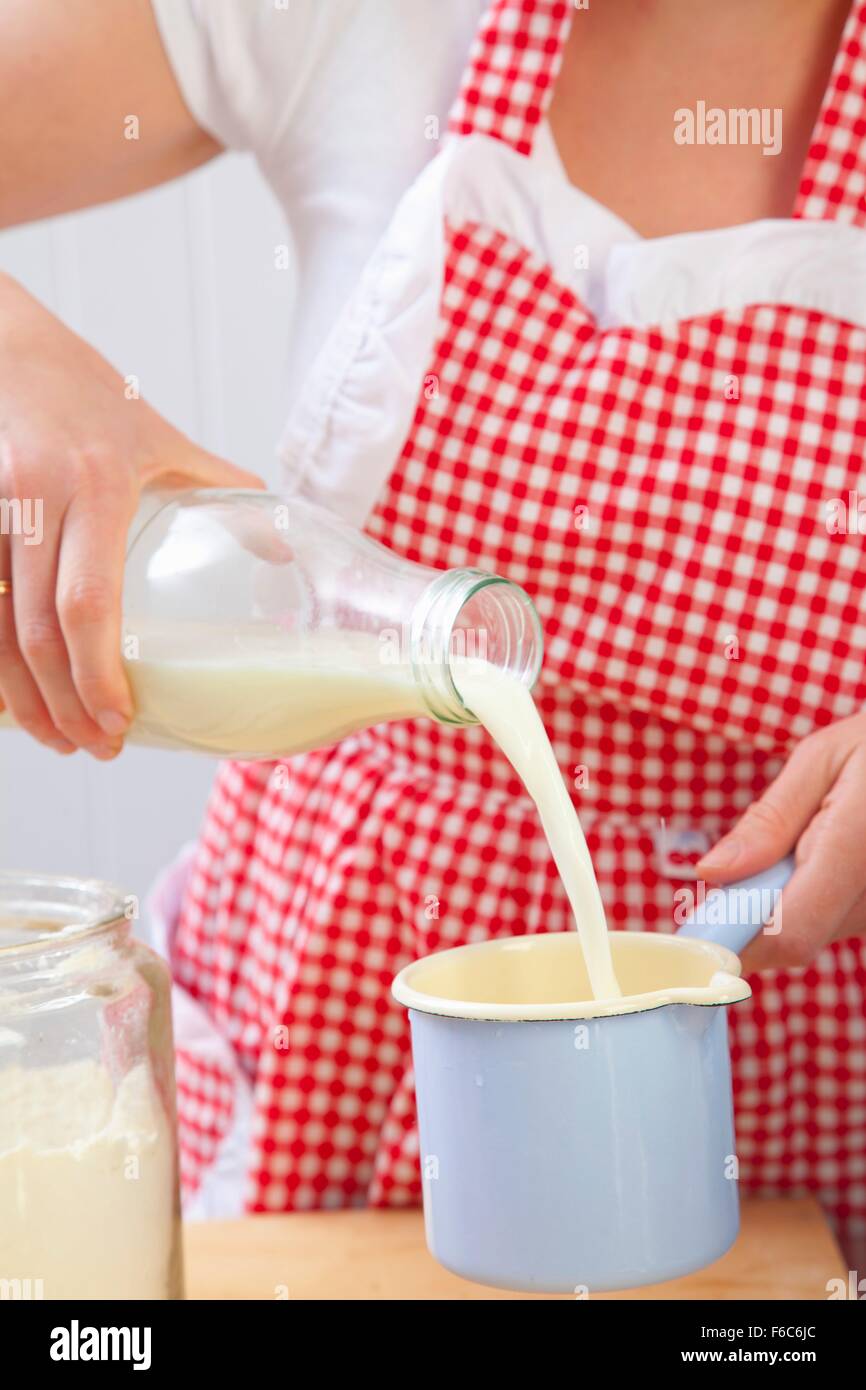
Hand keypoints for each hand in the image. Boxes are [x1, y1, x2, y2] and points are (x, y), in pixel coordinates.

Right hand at [0, 273, 263, 757]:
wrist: (5, 343)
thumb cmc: (88, 393)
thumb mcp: (162, 436)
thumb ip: (221, 489)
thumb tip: (281, 548)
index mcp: (98, 484)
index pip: (88, 603)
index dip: (96, 675)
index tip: (120, 722)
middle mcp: (36, 497)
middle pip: (37, 630)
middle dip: (63, 704)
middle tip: (94, 748)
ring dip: (21, 697)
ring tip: (56, 738)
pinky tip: (12, 695)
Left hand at [696, 713, 865, 969]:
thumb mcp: (820, 761)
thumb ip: (769, 821)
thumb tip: (711, 872)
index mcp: (856, 846)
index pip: (790, 932)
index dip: (737, 938)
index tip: (700, 925)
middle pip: (796, 938)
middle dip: (756, 910)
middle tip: (749, 860)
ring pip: (815, 931)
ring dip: (787, 900)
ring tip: (804, 841)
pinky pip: (837, 919)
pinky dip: (813, 895)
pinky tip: (823, 853)